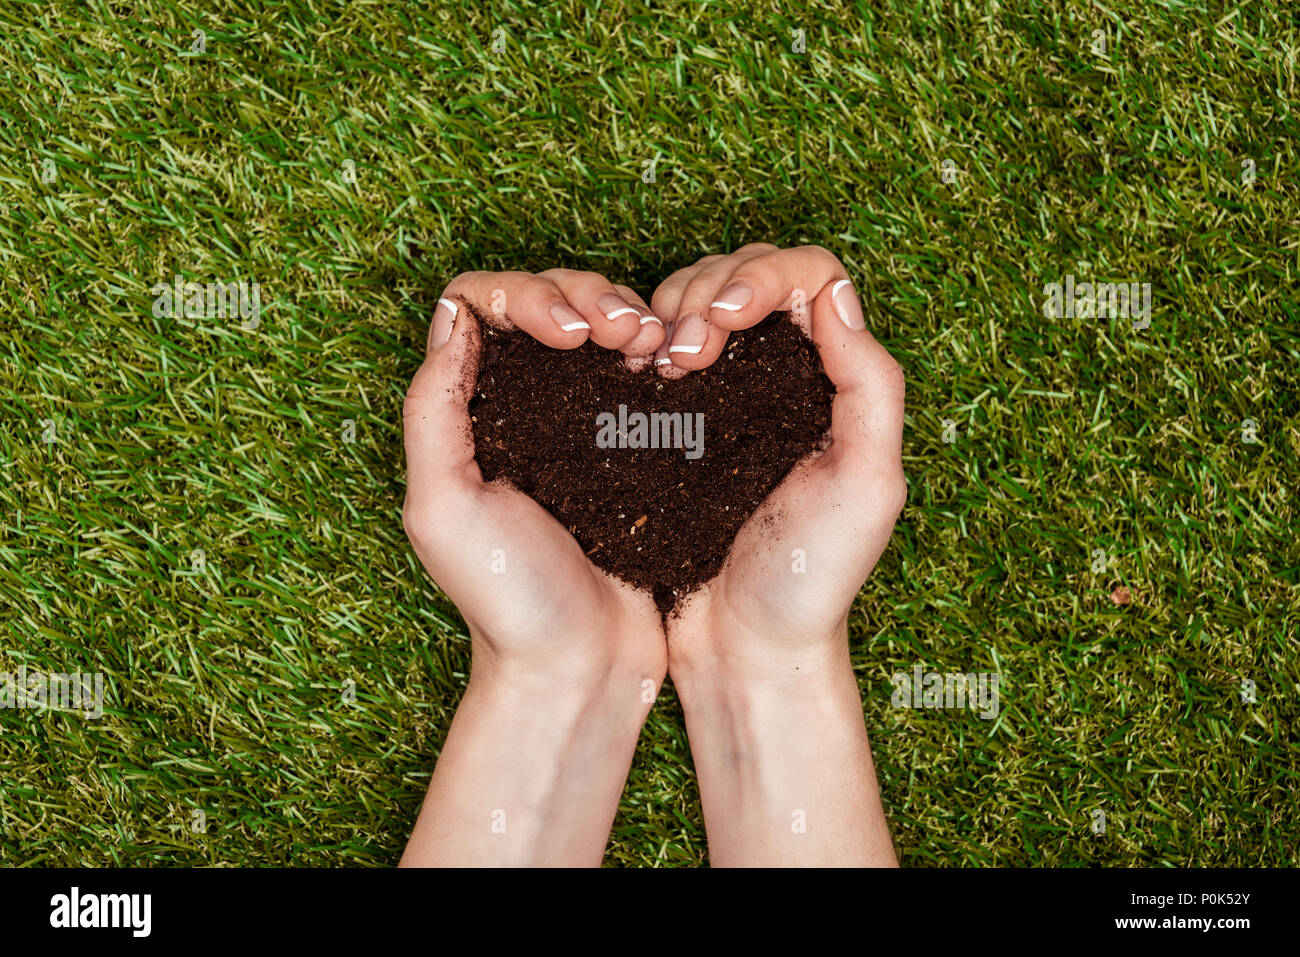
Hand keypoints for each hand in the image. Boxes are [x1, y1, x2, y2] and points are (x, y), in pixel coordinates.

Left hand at [400, 269, 667, 865]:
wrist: (585, 664)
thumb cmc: (510, 600)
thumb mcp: (443, 507)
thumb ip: (433, 409)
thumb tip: (455, 317)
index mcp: (469, 412)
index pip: (481, 306)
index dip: (526, 296)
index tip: (567, 335)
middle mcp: (522, 405)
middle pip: (545, 300)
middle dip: (586, 296)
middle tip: (622, 334)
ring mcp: (581, 420)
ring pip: (597, 323)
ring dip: (626, 312)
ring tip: (652, 343)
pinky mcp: (633, 441)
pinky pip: (641, 367)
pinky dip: (657, 347)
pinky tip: (674, 362)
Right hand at [653, 244, 905, 663]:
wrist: (742, 647)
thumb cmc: (811, 579)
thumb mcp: (868, 485)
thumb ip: (871, 386)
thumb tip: (836, 294)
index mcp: (835, 381)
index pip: (809, 277)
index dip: (762, 276)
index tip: (725, 320)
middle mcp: (784, 377)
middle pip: (747, 275)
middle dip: (708, 290)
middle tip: (686, 355)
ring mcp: (727, 396)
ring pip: (697, 301)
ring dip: (672, 310)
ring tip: (661, 364)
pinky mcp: (677, 422)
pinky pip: (659, 348)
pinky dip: (644, 341)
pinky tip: (638, 371)